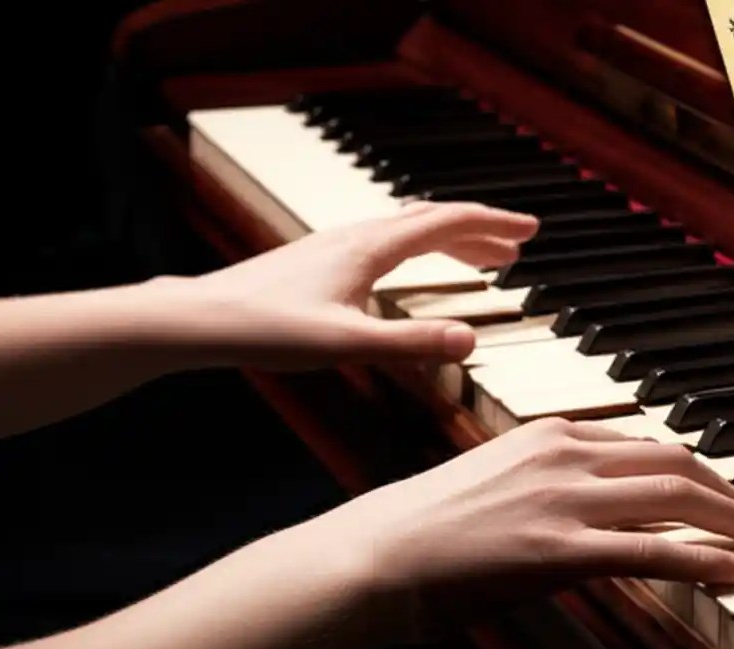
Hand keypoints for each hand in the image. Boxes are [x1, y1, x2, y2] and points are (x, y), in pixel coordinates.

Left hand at [178, 201, 537, 369]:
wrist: (201, 319)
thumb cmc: (267, 328)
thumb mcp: (347, 343)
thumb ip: (412, 342)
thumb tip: (472, 341)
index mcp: (371, 247)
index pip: (447, 222)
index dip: (494, 224)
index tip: (531, 228)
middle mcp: (357, 236)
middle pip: (433, 220)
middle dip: (481, 229)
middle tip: (518, 246)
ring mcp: (337, 245)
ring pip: (409, 229)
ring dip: (452, 239)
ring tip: (482, 261)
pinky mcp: (322, 260)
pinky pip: (387, 242)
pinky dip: (420, 250)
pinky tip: (413, 272)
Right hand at [313, 417, 733, 639]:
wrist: (371, 556)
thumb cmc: (420, 528)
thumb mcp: (493, 487)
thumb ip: (547, 488)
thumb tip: (589, 513)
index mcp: (547, 436)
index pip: (642, 445)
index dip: (692, 471)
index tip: (717, 492)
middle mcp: (562, 455)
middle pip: (672, 461)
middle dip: (725, 489)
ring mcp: (562, 500)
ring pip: (672, 497)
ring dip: (728, 519)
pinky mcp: (558, 550)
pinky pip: (650, 551)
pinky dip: (702, 560)